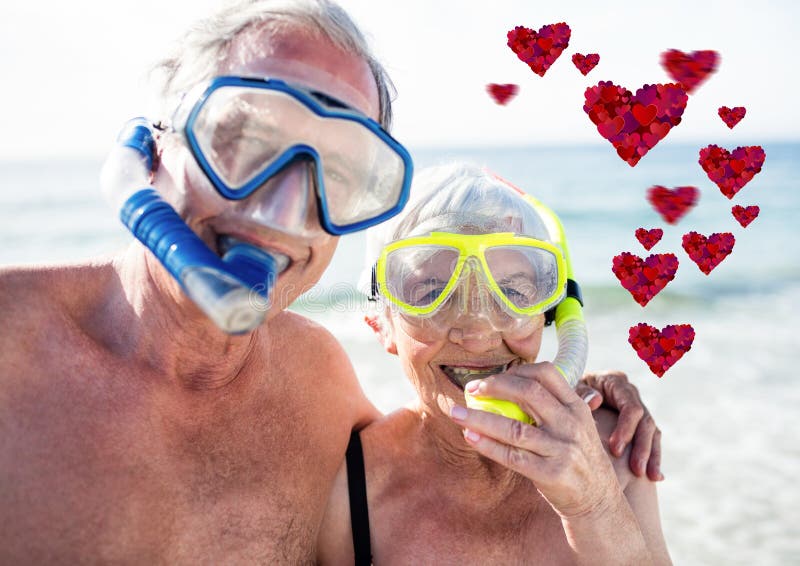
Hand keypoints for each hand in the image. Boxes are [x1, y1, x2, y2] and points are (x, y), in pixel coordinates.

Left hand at [450, 362, 623, 518]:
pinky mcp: (551, 474)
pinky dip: (488, 445)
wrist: (598, 500)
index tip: (491, 377)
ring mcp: (562, 449)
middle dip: (494, 387)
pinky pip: (512, 456)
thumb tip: (507, 384)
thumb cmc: (575, 457)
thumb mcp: (575, 425)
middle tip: (470, 389)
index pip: (546, 374)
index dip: (515, 370)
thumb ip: (551, 405)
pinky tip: (470, 437)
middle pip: (528, 393)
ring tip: (455, 413)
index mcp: (576, 406)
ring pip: (514, 427)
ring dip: (479, 418)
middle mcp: (571, 424)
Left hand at [578, 371, 662, 480]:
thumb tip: (596, 399)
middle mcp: (630, 393)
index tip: (615, 450)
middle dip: (641, 447)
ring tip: (647, 476)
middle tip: (636, 470)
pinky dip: (654, 458)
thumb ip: (581, 394)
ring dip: (650, 455)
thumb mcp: (571, 390)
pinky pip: (653, 441)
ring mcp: (638, 407)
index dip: (625, 428)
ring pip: (652, 432)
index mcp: (615, 381)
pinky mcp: (640, 423)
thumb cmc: (566, 394)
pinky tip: (656, 477)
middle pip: (645, 421)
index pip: (630, 407)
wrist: (567, 399)